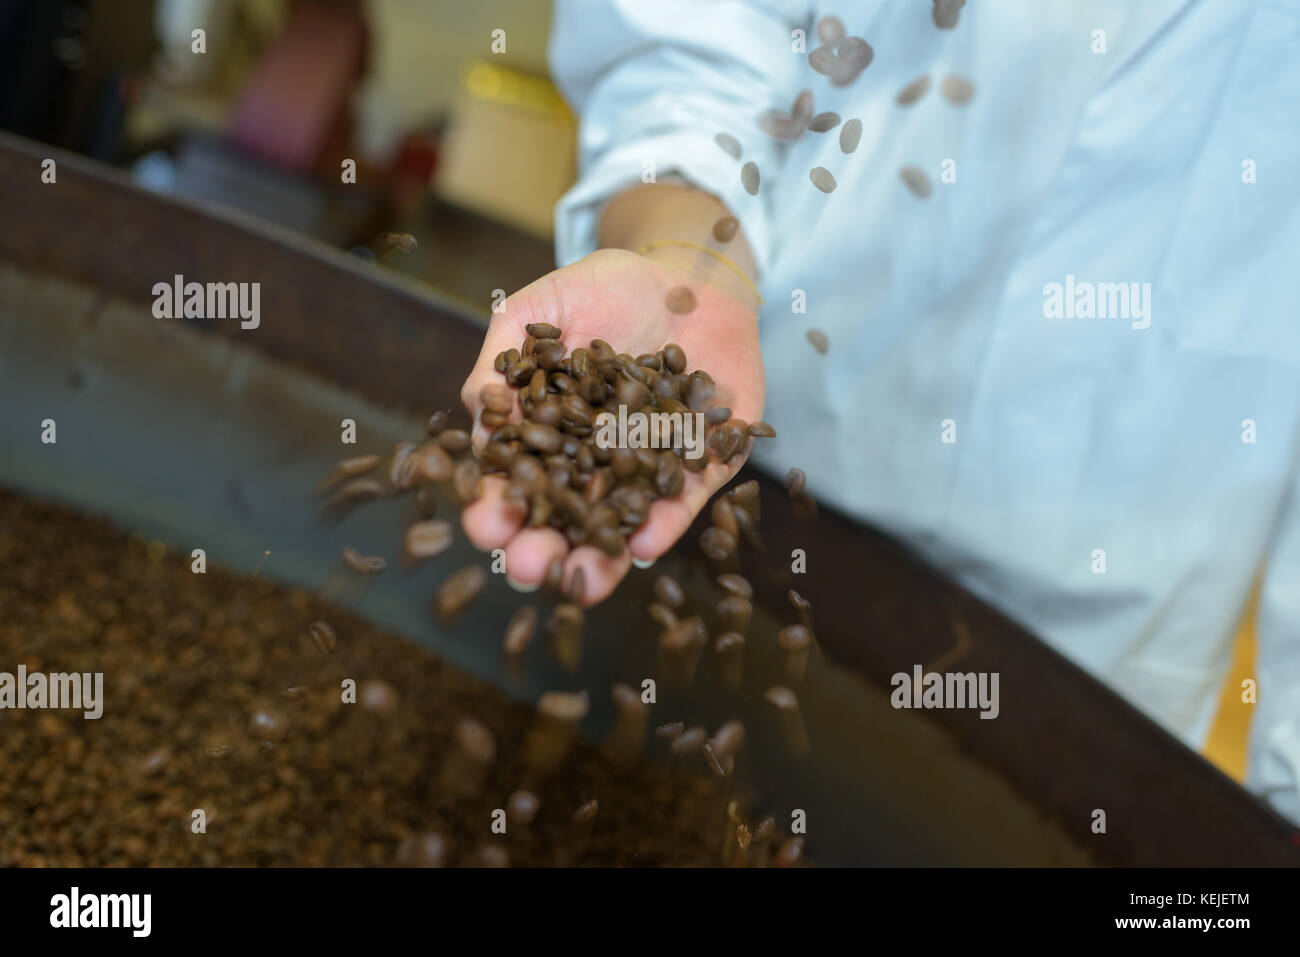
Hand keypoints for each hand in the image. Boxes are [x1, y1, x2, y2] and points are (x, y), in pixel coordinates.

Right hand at [458, 245, 763, 604]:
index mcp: (550, 434)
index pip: (518, 480)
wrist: (691, 273)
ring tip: (581, 582)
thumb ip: (505, 355)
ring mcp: (651, 467)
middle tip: (527, 567)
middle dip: (545, 548)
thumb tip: (479, 405)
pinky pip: (683, 500)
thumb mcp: (540, 308)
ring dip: (601, 558)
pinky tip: (642, 544)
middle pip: (566, 516)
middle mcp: (598, 462)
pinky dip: (663, 523)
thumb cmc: (606, 289)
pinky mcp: (704, 463)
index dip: (499, 505)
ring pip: (622, 523)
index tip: (485, 525)